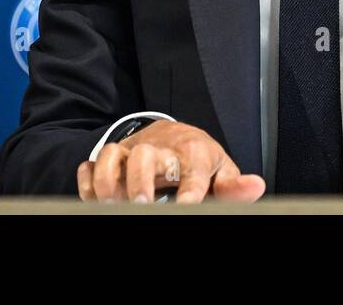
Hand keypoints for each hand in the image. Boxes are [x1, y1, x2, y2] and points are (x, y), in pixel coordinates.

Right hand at [76, 120, 265, 203]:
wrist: (174, 136)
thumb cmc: (199, 160)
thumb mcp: (220, 170)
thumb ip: (233, 185)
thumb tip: (256, 186)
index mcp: (193, 152)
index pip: (191, 170)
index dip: (189, 190)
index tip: (186, 207)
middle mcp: (159, 149)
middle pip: (144, 155)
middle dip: (139, 181)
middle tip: (140, 205)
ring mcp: (131, 152)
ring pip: (111, 155)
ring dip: (107, 180)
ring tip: (110, 204)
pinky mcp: (112, 158)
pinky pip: (90, 165)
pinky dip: (87, 181)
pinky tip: (91, 199)